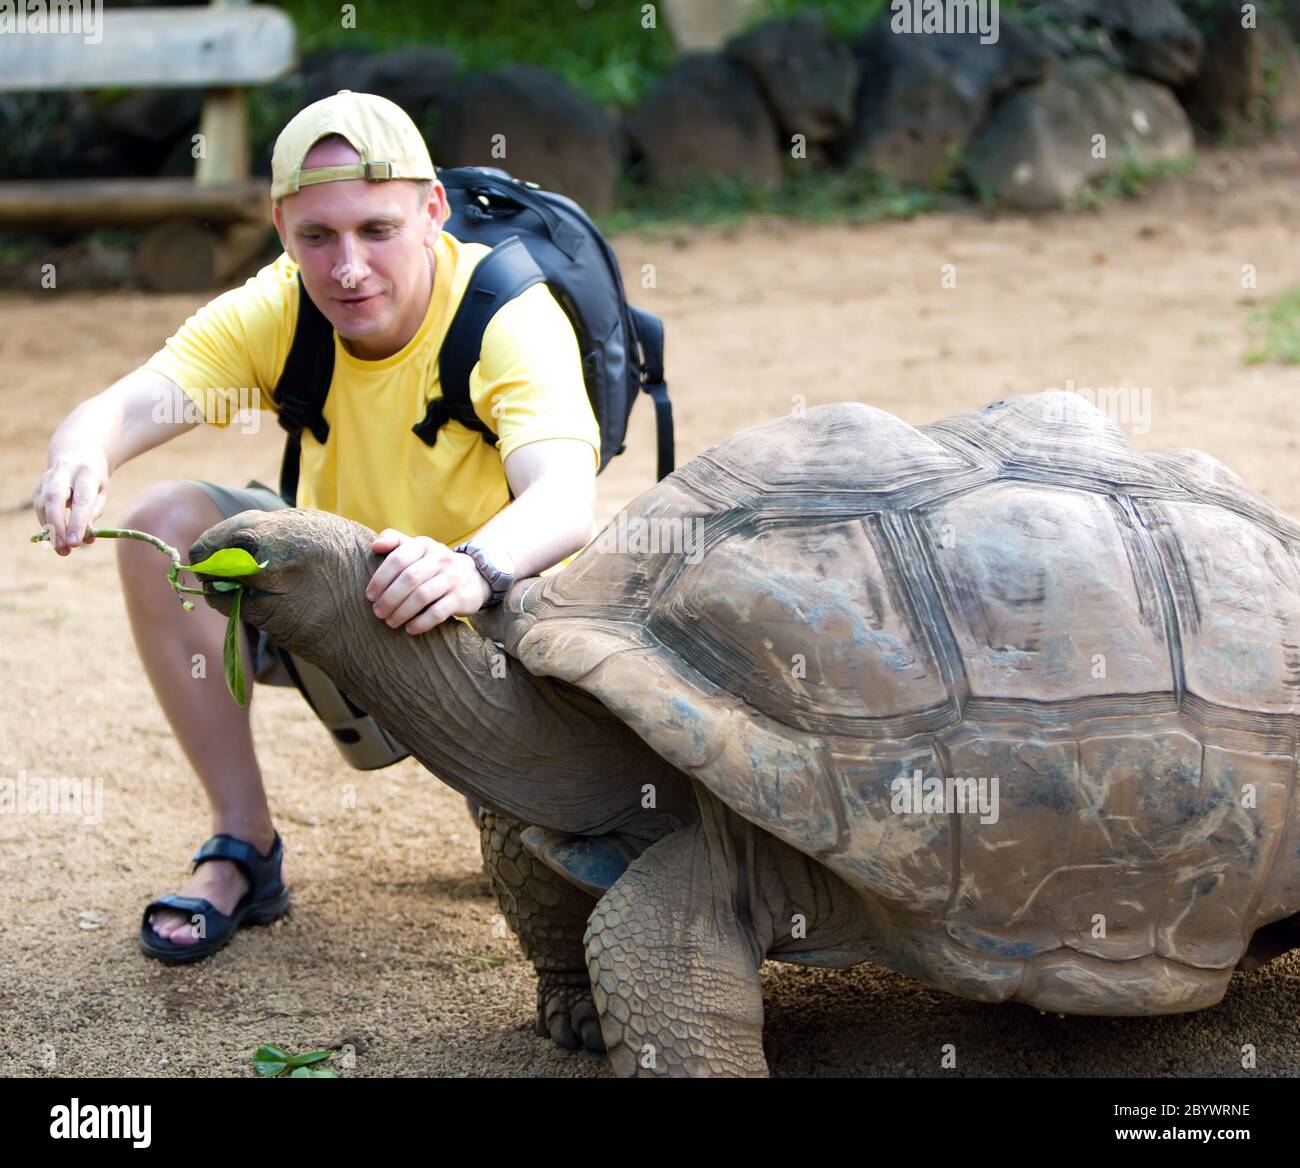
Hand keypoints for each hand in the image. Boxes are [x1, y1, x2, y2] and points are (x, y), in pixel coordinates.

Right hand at [32, 450, 109, 554]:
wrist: (78, 454)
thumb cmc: (93, 480)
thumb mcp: (101, 492)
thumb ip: (93, 513)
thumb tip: (86, 539)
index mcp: (86, 473)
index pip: (81, 499)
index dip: (77, 522)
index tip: (75, 542)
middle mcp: (63, 473)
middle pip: (55, 499)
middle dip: (58, 526)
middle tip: (64, 548)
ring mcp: (47, 478)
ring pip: (43, 505)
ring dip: (51, 530)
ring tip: (62, 550)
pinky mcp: (37, 487)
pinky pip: (39, 508)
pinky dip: (47, 524)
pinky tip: (56, 536)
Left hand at [366, 529, 491, 634]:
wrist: (474, 576)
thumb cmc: (434, 564)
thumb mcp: (418, 548)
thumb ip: (394, 541)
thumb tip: (374, 546)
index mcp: (424, 545)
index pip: (398, 559)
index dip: (380, 579)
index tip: (370, 595)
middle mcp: (440, 558)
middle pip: (409, 579)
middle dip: (389, 598)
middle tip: (377, 612)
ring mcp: (452, 578)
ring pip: (422, 596)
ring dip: (402, 612)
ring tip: (390, 622)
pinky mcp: (461, 597)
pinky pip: (438, 612)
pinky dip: (421, 622)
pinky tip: (409, 629)